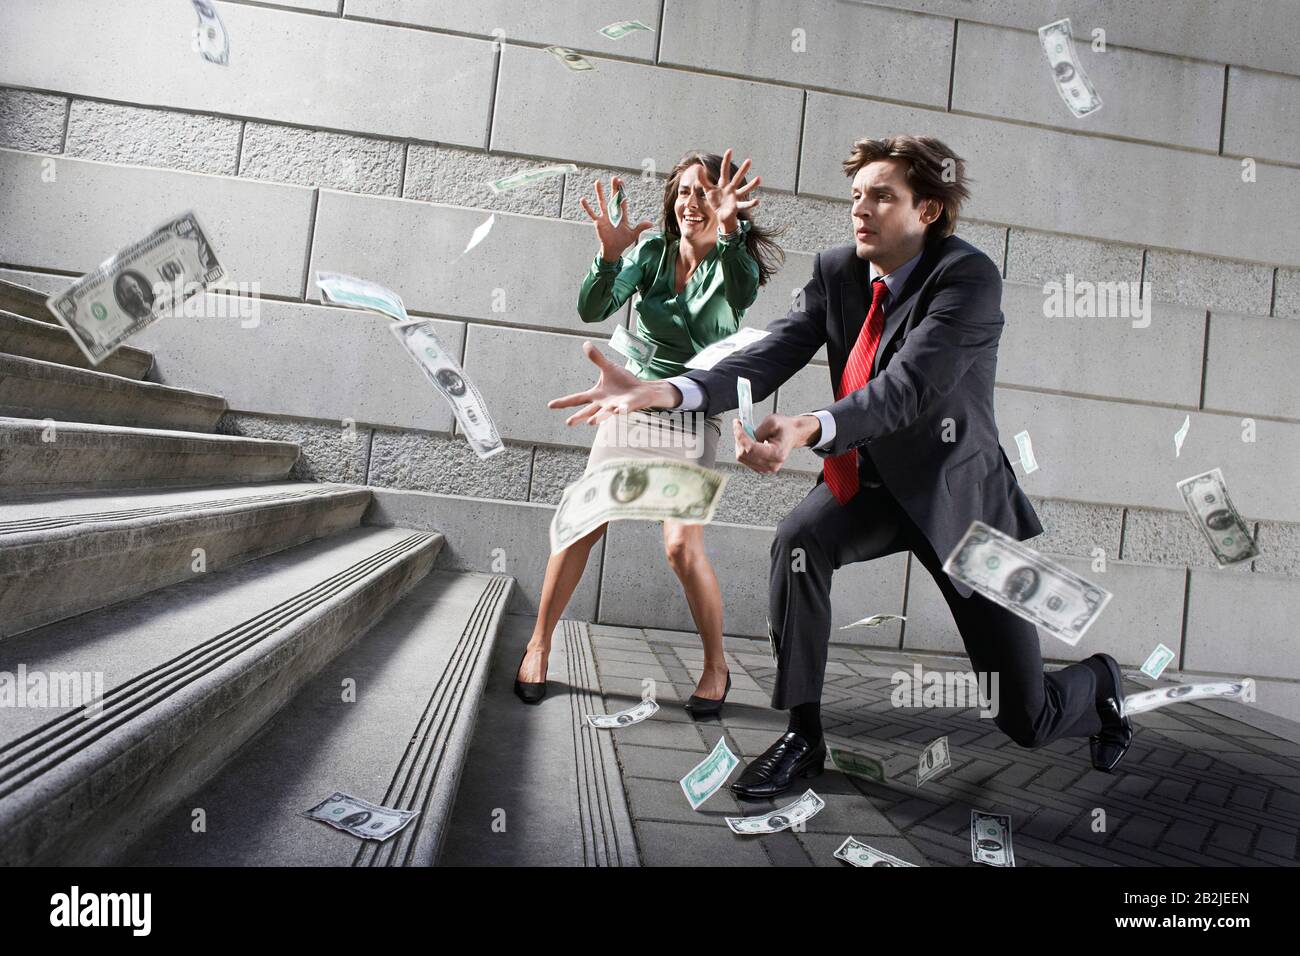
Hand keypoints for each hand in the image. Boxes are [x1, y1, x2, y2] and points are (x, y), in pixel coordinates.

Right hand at [548, 340, 677, 426]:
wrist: (641, 390)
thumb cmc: (623, 382)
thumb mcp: (608, 368)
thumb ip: (597, 358)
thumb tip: (586, 344)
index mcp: (596, 395)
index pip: (577, 399)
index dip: (563, 402)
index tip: (550, 405)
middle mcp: (603, 404)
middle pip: (588, 412)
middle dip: (579, 417)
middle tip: (568, 423)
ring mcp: (615, 406)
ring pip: (604, 414)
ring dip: (598, 418)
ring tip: (590, 423)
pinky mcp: (627, 406)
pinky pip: (623, 409)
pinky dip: (620, 410)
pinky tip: (618, 410)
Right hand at [579, 176, 654, 261]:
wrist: (613, 250)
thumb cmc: (623, 241)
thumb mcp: (633, 234)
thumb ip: (640, 227)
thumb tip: (651, 223)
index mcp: (622, 215)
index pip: (622, 201)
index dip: (622, 192)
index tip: (621, 182)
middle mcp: (613, 214)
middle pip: (613, 198)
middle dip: (614, 189)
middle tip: (614, 178)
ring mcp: (605, 217)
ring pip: (602, 202)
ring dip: (600, 192)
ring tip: (597, 182)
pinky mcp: (598, 222)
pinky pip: (592, 213)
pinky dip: (587, 207)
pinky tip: (583, 199)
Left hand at [699, 147, 760, 233]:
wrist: (721, 215)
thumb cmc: (716, 201)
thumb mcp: (708, 190)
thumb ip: (703, 180)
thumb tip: (698, 167)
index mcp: (724, 184)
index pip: (724, 171)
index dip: (726, 161)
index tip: (730, 150)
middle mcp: (731, 189)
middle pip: (737, 178)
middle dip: (743, 170)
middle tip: (749, 160)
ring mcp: (735, 197)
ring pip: (744, 190)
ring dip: (751, 185)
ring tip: (759, 179)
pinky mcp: (736, 206)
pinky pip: (744, 205)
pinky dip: (751, 204)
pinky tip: (757, 201)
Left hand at [732, 413, 818, 473]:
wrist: (793, 434)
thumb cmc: (785, 428)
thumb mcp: (772, 422)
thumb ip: (758, 431)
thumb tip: (745, 436)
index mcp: (777, 454)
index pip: (751, 448)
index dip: (740, 436)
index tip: (737, 425)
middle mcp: (772, 464)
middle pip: (744, 454)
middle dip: (739, 438)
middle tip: (740, 426)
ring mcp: (766, 467)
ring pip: (742, 457)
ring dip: (740, 444)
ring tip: (746, 433)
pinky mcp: (761, 467)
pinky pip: (745, 459)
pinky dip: (743, 448)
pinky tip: (748, 441)